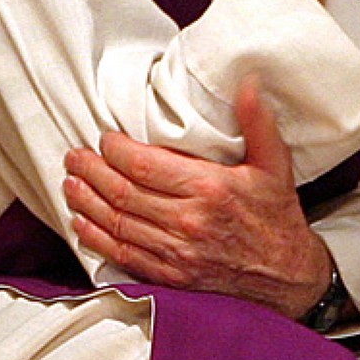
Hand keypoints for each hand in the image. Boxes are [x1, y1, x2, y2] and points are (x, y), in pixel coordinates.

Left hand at [63, 79, 335, 319]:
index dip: (115, 150)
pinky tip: (83, 224)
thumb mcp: (274, 164)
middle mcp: (189, 221)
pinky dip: (97, 238)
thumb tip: (248, 83)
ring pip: (117, 223)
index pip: (144, 166)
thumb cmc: (278, 216)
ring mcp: (177, 252)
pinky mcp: (172, 275)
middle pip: (122, 193)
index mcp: (210, 189)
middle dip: (91, 171)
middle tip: (75, 156)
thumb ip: (257, 122)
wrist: (288, 275)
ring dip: (86, 202)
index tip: (105, 138)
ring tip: (71, 183)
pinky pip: (123, 255)